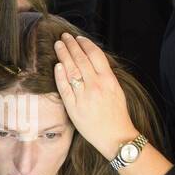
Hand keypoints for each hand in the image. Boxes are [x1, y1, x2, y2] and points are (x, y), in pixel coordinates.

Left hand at [52, 32, 136, 160]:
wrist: (116, 137)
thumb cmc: (117, 114)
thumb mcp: (117, 90)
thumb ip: (105, 75)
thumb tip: (92, 61)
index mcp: (108, 80)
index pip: (95, 55)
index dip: (85, 44)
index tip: (78, 38)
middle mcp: (96, 85)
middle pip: (80, 59)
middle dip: (71, 45)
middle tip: (64, 37)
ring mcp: (84, 96)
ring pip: (71, 70)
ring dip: (64, 55)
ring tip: (58, 45)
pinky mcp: (74, 107)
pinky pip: (64, 88)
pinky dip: (60, 76)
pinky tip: (57, 66)